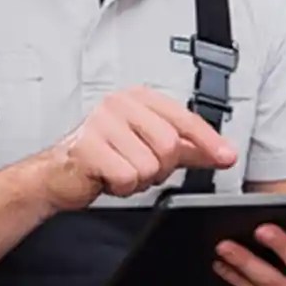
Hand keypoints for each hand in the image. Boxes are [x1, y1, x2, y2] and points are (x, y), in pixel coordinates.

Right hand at [42, 86, 237, 209]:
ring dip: (138, 180)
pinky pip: (126, 177)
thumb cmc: (104, 156)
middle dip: (160, 168)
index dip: (208, 140)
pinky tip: (108, 178)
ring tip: (120, 171)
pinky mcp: (87, 146)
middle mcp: (120, 104)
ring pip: (148, 165)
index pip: (184, 118)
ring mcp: (102, 122)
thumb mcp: (150, 147)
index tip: (227, 156)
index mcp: (139, 98)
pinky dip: (122, 187)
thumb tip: (221, 152)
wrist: (59, 174)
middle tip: (140, 168)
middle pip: (169, 145)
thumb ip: (188, 148)